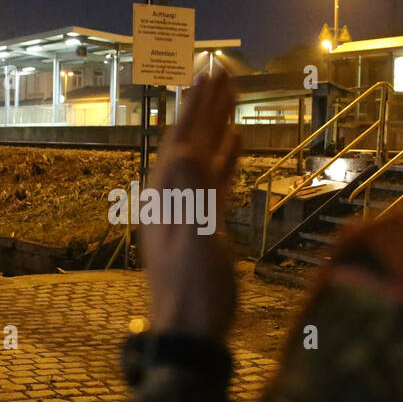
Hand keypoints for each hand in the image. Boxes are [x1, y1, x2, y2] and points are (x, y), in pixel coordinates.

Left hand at [143, 70, 241, 340]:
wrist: (191, 332)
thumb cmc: (194, 291)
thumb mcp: (192, 241)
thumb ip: (189, 196)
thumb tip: (186, 148)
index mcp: (165, 196)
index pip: (181, 138)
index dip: (196, 105)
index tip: (209, 72)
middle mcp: (172, 196)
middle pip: (189, 138)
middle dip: (205, 104)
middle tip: (220, 69)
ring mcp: (188, 209)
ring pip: (204, 153)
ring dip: (217, 123)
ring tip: (231, 93)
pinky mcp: (206, 223)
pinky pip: (216, 178)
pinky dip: (227, 155)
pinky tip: (238, 139)